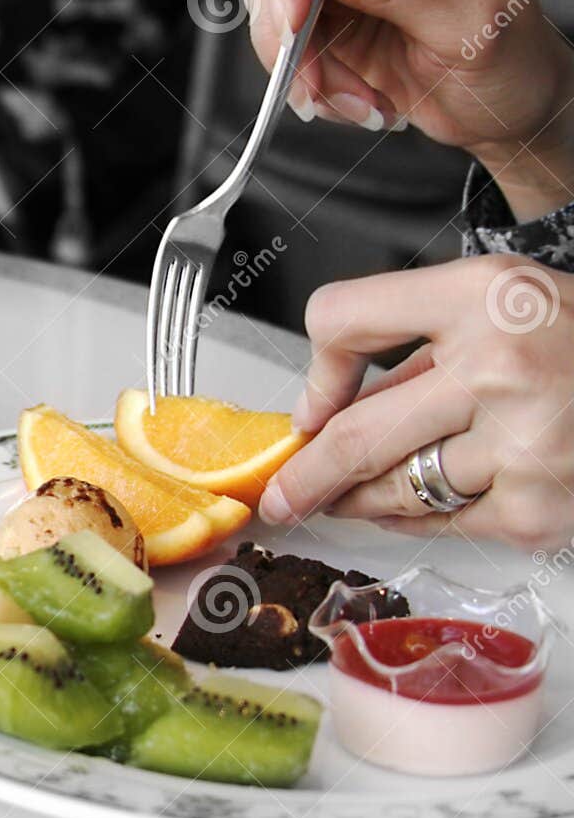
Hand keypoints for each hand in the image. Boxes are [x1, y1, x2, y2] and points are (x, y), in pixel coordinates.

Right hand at [250, 0, 573, 217]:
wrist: (513, 109)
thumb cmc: (513, 60)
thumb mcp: (465, 22)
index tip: (295, 15)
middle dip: (287, 23)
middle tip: (315, 73)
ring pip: (273, 6)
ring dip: (300, 66)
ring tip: (354, 98)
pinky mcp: (329, 24)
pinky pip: (285, 47)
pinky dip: (307, 84)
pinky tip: (352, 98)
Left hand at [257, 256, 573, 551]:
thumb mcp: (511, 304)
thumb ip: (423, 342)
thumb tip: (333, 405)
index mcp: (487, 296)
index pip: (343, 318)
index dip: (316, 366)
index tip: (311, 404)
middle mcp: (501, 365)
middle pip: (355, 433)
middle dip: (305, 475)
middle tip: (281, 495)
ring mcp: (521, 444)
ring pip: (391, 488)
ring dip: (357, 500)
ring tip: (345, 497)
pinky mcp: (535, 510)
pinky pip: (440, 522)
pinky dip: (416, 519)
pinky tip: (421, 504)